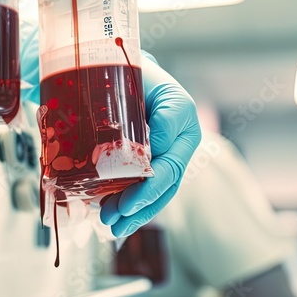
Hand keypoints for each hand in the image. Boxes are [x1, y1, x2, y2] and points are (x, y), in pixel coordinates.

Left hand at [100, 56, 201, 236]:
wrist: (119, 68)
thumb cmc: (131, 70)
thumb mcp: (145, 79)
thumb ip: (159, 113)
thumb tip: (153, 150)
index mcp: (183, 118)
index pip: (170, 164)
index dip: (149, 188)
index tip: (126, 203)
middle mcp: (180, 140)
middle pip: (166, 184)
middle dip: (140, 206)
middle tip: (113, 219)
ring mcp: (167, 153)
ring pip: (158, 192)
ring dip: (136, 214)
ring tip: (113, 228)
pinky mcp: (151, 161)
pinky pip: (146, 188)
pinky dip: (132, 207)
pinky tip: (115, 221)